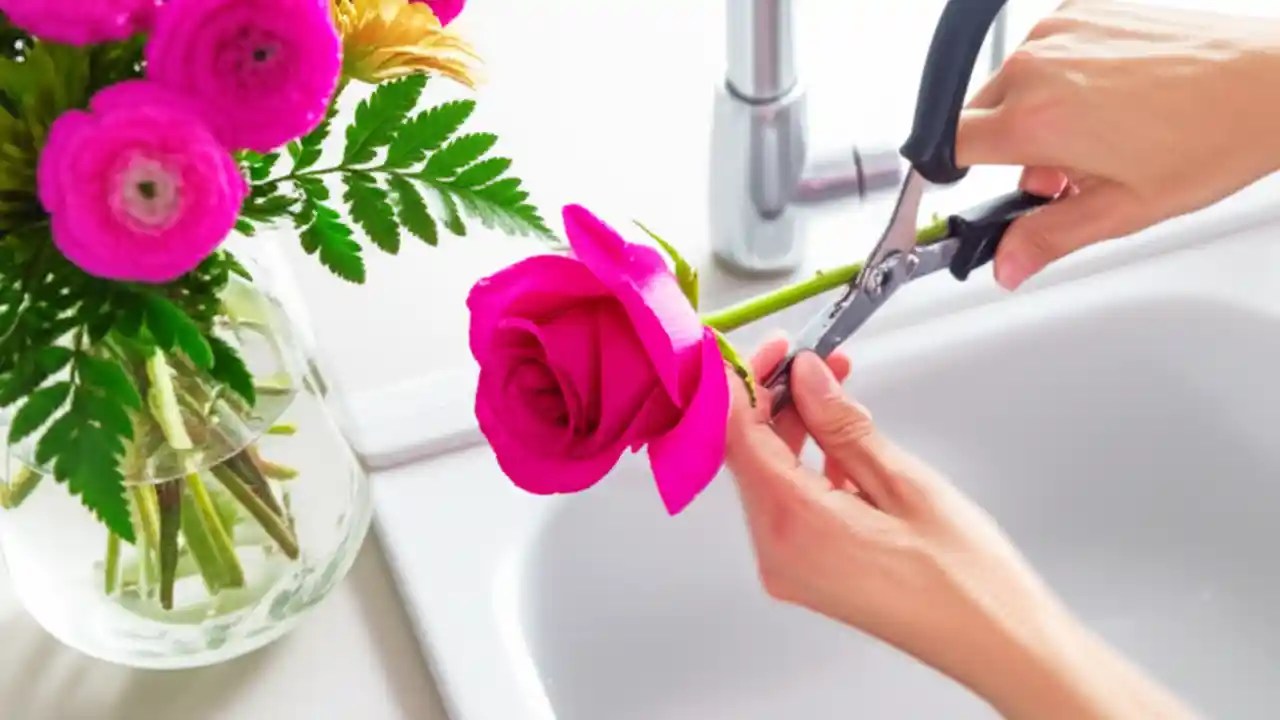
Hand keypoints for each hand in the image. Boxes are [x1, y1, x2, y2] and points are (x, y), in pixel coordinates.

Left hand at [725, 337, 1195, 718]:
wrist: (997, 644)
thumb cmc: (967, 580)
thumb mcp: (904, 482)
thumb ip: (842, 425)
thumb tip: (806, 377)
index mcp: (793, 528)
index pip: (737, 437)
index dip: (750, 383)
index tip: (780, 349)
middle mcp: (777, 553)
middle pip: (750, 455)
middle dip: (777, 400)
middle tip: (816, 362)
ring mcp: (791, 567)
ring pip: (771, 477)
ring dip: (797, 429)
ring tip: (839, 392)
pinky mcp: (809, 571)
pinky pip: (791, 504)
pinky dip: (810, 466)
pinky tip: (848, 444)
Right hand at [957, 0, 1279, 289]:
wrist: (1272, 82)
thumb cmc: (1213, 138)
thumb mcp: (1122, 210)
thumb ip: (1047, 238)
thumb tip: (1005, 264)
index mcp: (1036, 120)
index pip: (946, 147)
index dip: (950, 175)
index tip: (969, 186)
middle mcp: (1037, 65)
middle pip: (975, 115)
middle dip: (1005, 148)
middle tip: (1060, 172)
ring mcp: (1059, 29)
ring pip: (1010, 82)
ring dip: (1034, 111)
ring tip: (1094, 134)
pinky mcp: (1082, 8)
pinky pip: (1044, 50)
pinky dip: (1061, 76)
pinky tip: (1109, 97)